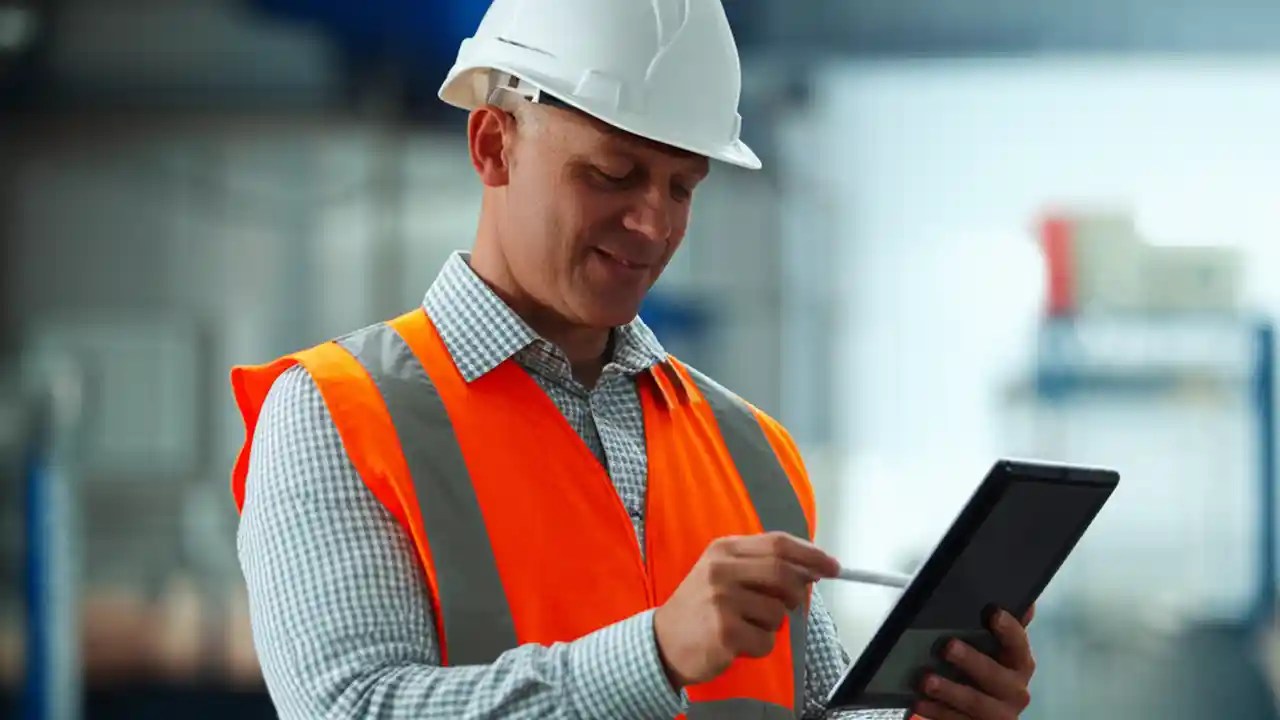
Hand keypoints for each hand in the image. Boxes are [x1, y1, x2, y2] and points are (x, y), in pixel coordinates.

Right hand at [653, 532, 840, 688]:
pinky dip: (760, 646)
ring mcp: (722, 600)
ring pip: (778, 612)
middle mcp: (721, 570)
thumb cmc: (700, 608)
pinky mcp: (724, 631)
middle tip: (793, 605)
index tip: (832, 567)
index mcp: (724, 550)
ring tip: (746, 625)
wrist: (662, 642)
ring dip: (772, 625)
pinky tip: (737, 643)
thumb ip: (760, 566)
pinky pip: (766, 641)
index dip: (810, 554)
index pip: (778, 543)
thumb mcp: (723, 574)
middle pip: (783, 573)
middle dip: (796, 593)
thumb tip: (811, 570)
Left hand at [914, 604, 1037, 719]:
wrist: (987, 715)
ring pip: (975, 702)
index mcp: (1020, 663)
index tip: (993, 613)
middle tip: (948, 647)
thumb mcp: (998, 650)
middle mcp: (1015, 690)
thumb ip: (1008, 628)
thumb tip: (1025, 601)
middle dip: (971, 661)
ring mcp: (999, 714)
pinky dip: (936, 710)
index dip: (1008, 629)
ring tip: (927, 680)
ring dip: (950, 690)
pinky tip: (919, 701)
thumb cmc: (990, 672)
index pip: (1018, 644)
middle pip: (995, 675)